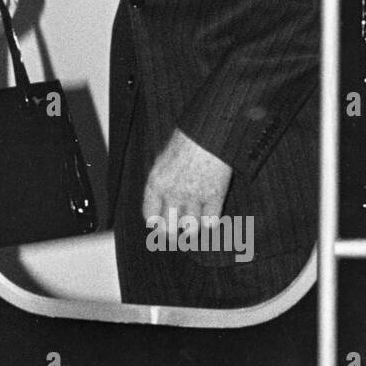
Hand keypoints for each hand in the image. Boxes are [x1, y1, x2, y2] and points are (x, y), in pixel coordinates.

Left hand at [142, 128, 232, 244]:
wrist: (208, 130)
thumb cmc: (187, 141)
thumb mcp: (164, 160)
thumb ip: (162, 184)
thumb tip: (163, 207)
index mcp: (156, 183)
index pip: (150, 216)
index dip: (156, 224)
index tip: (161, 226)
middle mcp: (172, 192)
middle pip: (169, 229)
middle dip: (173, 234)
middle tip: (178, 235)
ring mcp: (194, 195)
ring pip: (190, 229)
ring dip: (192, 229)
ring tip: (194, 227)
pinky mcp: (215, 195)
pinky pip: (210, 222)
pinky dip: (210, 223)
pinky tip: (209, 217)